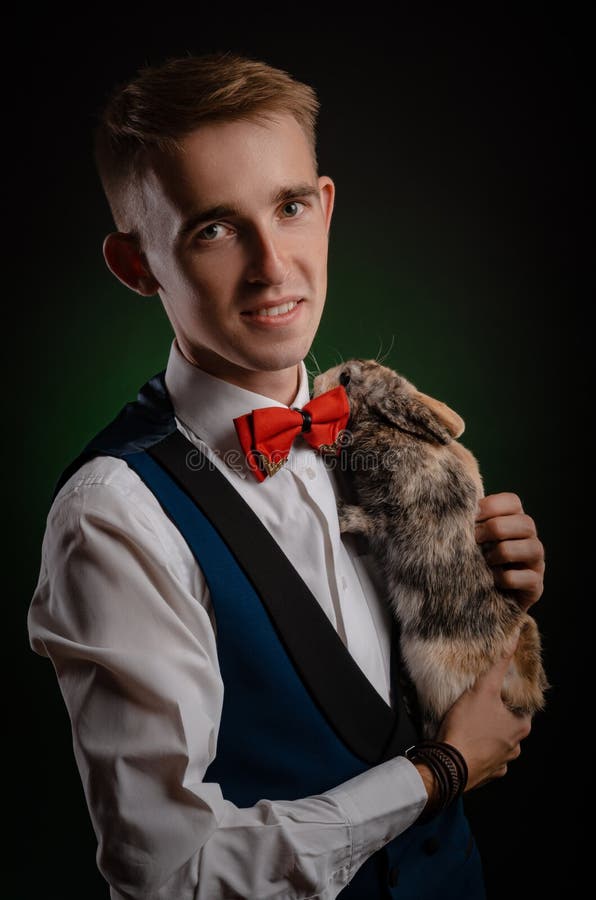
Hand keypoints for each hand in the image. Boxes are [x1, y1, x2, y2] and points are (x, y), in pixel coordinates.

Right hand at [437, 636, 531, 790]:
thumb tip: (515, 640)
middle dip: (497, 713)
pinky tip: (467, 740)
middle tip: (481, 701)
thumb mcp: (483, 690)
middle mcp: (516, 746)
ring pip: (498, 741)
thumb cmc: (469, 726)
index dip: (510, 693)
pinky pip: (485, 757)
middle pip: (510, 723)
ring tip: (470, 720)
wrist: (448, 764)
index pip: (522, 704)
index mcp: (520, 726)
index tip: (497, 686)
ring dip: (488, 733)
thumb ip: (499, 665)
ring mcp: (502, 762)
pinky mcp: (486, 773)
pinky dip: (478, 749)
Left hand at [475, 492, 544, 610]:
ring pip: (531, 548)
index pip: (513, 502)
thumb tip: (451, 510)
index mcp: (515, 520)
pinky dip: (505, 578)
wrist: (486, 596)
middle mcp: (530, 537)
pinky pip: (526, 577)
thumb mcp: (474, 538)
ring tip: (485, 561)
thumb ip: (470, 523)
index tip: (471, 517)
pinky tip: (491, 580)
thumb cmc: (477, 559)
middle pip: (525, 523)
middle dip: (495, 529)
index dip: (491, 506)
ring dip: (502, 553)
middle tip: (475, 539)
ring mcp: (536, 561)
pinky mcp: (536, 585)